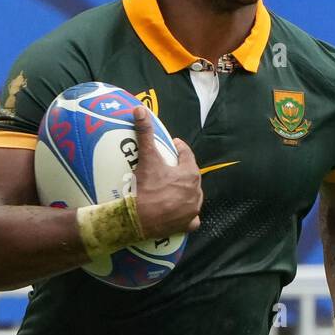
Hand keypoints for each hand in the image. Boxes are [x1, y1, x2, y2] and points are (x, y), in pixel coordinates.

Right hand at [130, 105, 201, 237]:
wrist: (138, 219)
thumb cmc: (146, 187)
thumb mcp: (147, 158)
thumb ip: (145, 133)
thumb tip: (140, 109)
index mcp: (190, 174)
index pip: (187, 155)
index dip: (179, 148)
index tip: (173, 145)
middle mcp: (196, 191)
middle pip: (192, 175)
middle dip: (183, 170)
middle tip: (171, 167)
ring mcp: (193, 209)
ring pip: (194, 196)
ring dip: (187, 191)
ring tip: (174, 188)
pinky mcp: (187, 224)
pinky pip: (192, 219)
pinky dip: (188, 215)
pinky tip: (181, 211)